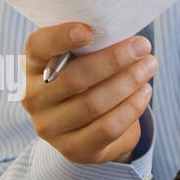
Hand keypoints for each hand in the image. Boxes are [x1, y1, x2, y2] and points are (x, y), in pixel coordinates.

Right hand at [21, 23, 156, 164]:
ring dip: (127, 82)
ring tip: (149, 66)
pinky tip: (145, 91)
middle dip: (114, 60)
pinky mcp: (73, 149)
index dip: (60, 37)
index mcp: (31, 66)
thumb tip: (126, 37)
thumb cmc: (87, 81)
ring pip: (93, 104)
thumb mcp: (81, 61)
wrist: (88, 129)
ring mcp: (50, 127)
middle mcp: (33, 98)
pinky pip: (107, 128)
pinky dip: (131, 108)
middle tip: (142, 46)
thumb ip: (92, 47)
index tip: (88, 30)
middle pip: (75, 78)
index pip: (38, 48)